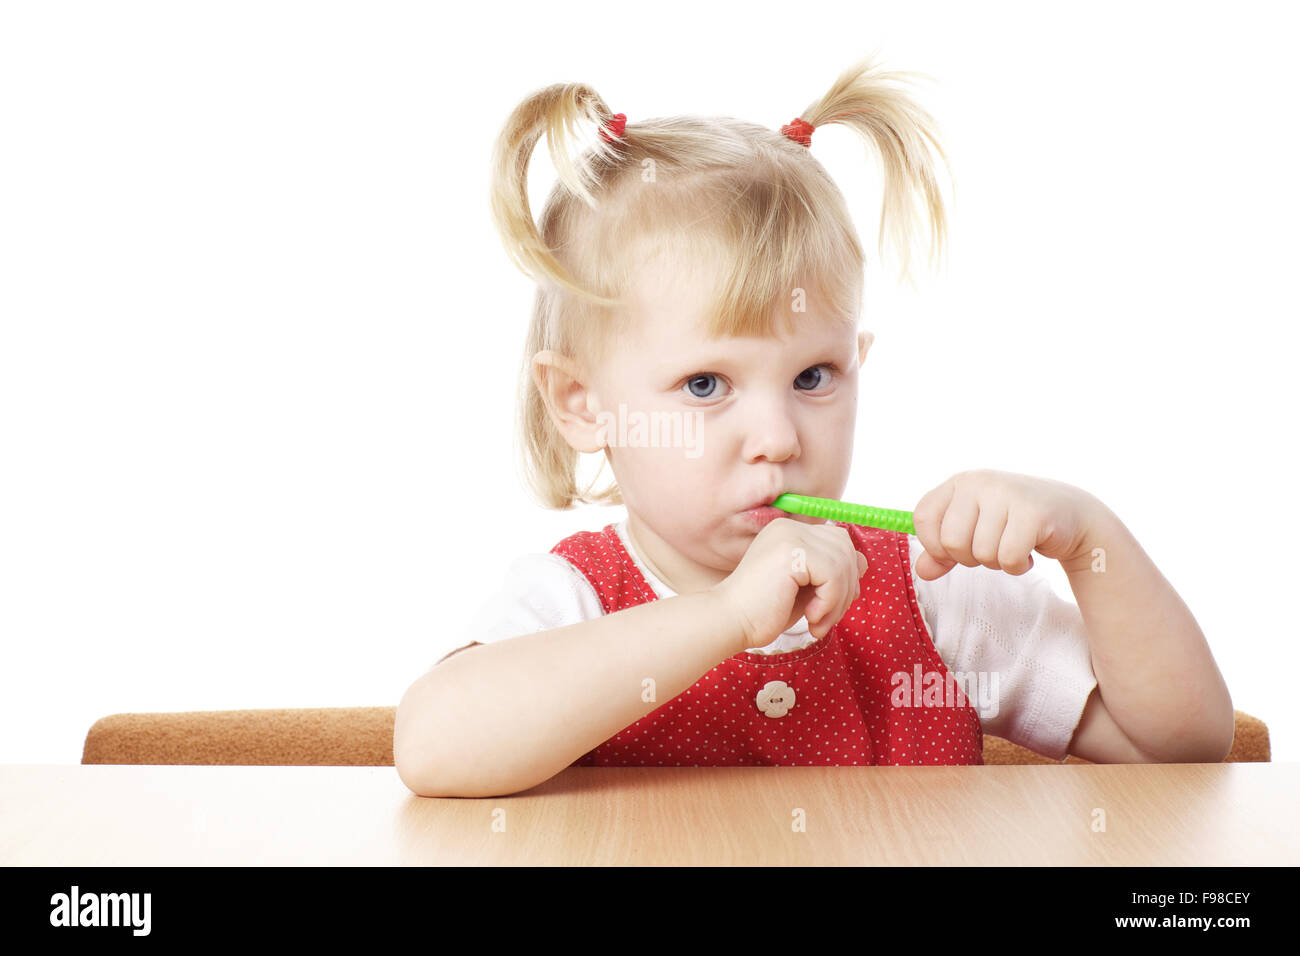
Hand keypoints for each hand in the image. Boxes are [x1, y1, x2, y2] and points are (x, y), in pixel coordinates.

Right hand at [712, 518, 869, 649]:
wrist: (731, 621)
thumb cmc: (764, 611)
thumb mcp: (807, 590)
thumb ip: (832, 574)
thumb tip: (864, 562)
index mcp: (791, 532)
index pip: (838, 543)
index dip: (844, 576)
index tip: (829, 607)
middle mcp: (791, 527)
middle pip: (845, 548)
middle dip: (845, 588)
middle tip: (825, 618)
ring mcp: (790, 535)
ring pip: (843, 563)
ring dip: (838, 601)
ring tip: (817, 623)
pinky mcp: (791, 551)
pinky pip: (833, 574)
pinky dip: (830, 602)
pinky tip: (810, 618)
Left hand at [912, 469, 1107, 579]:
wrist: (1070, 514)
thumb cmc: (1012, 523)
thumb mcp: (972, 532)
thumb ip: (942, 552)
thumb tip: (922, 571)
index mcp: (959, 483)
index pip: (923, 518)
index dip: (934, 544)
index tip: (956, 549)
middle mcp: (979, 482)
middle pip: (951, 541)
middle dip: (969, 558)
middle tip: (991, 548)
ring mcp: (1006, 494)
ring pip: (982, 553)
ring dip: (997, 562)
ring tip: (1012, 546)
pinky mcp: (1033, 512)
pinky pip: (1008, 557)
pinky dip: (1017, 566)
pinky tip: (1028, 553)